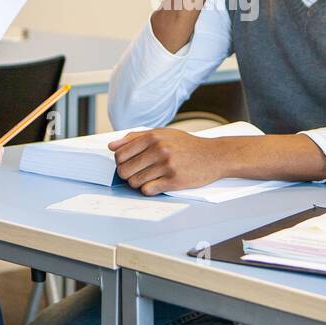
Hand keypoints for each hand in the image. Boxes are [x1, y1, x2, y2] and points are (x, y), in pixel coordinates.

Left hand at [108, 128, 224, 194]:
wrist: (214, 155)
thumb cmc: (186, 145)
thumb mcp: (162, 134)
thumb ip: (135, 138)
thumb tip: (112, 146)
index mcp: (153, 137)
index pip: (120, 154)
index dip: (120, 162)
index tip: (129, 163)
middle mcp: (159, 150)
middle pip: (124, 170)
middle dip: (127, 174)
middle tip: (138, 173)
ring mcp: (166, 166)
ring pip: (134, 182)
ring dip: (138, 183)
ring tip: (149, 178)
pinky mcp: (173, 181)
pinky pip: (147, 190)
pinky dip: (148, 189)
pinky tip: (157, 183)